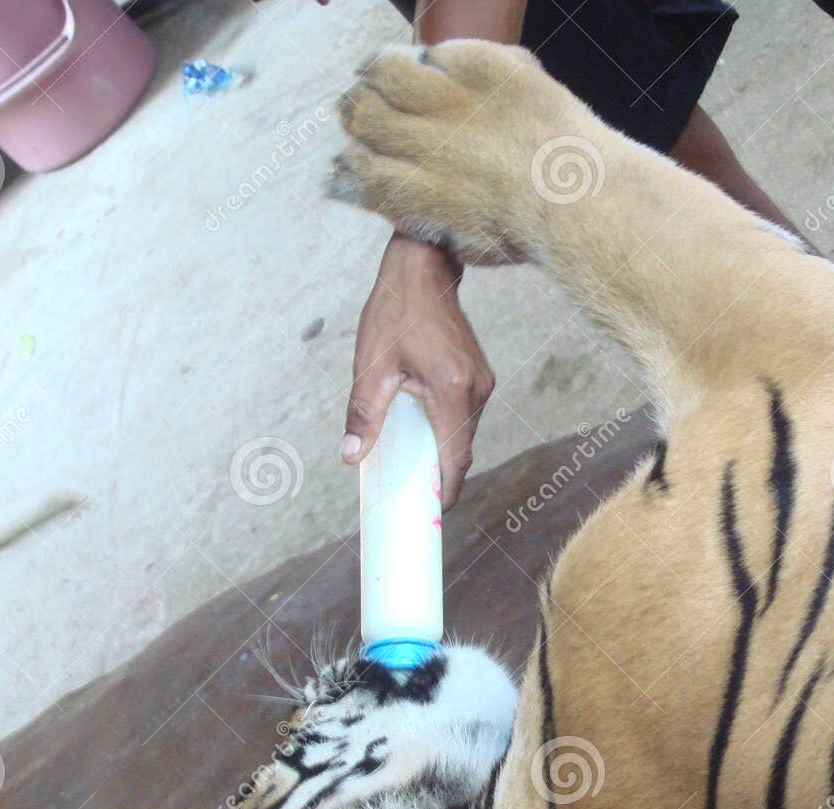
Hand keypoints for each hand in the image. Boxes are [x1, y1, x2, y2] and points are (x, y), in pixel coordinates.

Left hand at [343, 234, 494, 507]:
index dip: (446, 490)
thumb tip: (351, 456)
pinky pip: (466, 414)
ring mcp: (483, 382)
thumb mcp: (371, 365)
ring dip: (444, 449)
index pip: (455, 458)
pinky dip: (449, 428)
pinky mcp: (480, 374)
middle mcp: (475, 390)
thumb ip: (364, 413)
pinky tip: (425, 429)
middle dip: (442, 474)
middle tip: (417, 495)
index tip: (434, 512)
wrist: (422, 270)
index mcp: (450, 391)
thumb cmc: (395, 312)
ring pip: (465, 432)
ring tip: (417, 463)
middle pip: (462, 449)